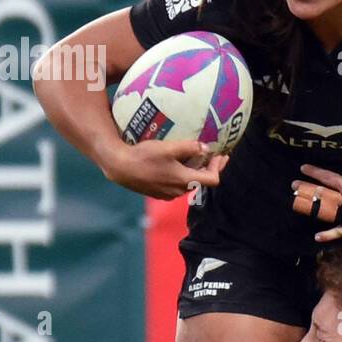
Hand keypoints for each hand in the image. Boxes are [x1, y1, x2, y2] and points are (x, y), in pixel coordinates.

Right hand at [101, 139, 227, 199]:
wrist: (119, 168)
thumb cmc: (144, 157)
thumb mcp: (168, 148)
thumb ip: (189, 147)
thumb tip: (205, 148)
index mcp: (184, 181)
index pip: (213, 179)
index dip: (219, 167)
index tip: (221, 154)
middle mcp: (179, 191)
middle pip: (201, 181)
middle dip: (208, 168)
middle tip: (213, 154)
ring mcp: (168, 194)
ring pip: (188, 183)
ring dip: (194, 171)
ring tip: (194, 157)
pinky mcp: (158, 193)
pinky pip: (176, 185)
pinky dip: (181, 175)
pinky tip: (175, 164)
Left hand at [293, 153, 341, 241]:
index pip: (328, 179)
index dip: (315, 173)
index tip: (303, 168)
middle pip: (322, 196)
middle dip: (307, 190)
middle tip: (293, 186)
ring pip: (326, 213)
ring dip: (311, 208)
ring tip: (297, 204)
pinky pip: (341, 232)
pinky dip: (329, 235)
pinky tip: (317, 237)